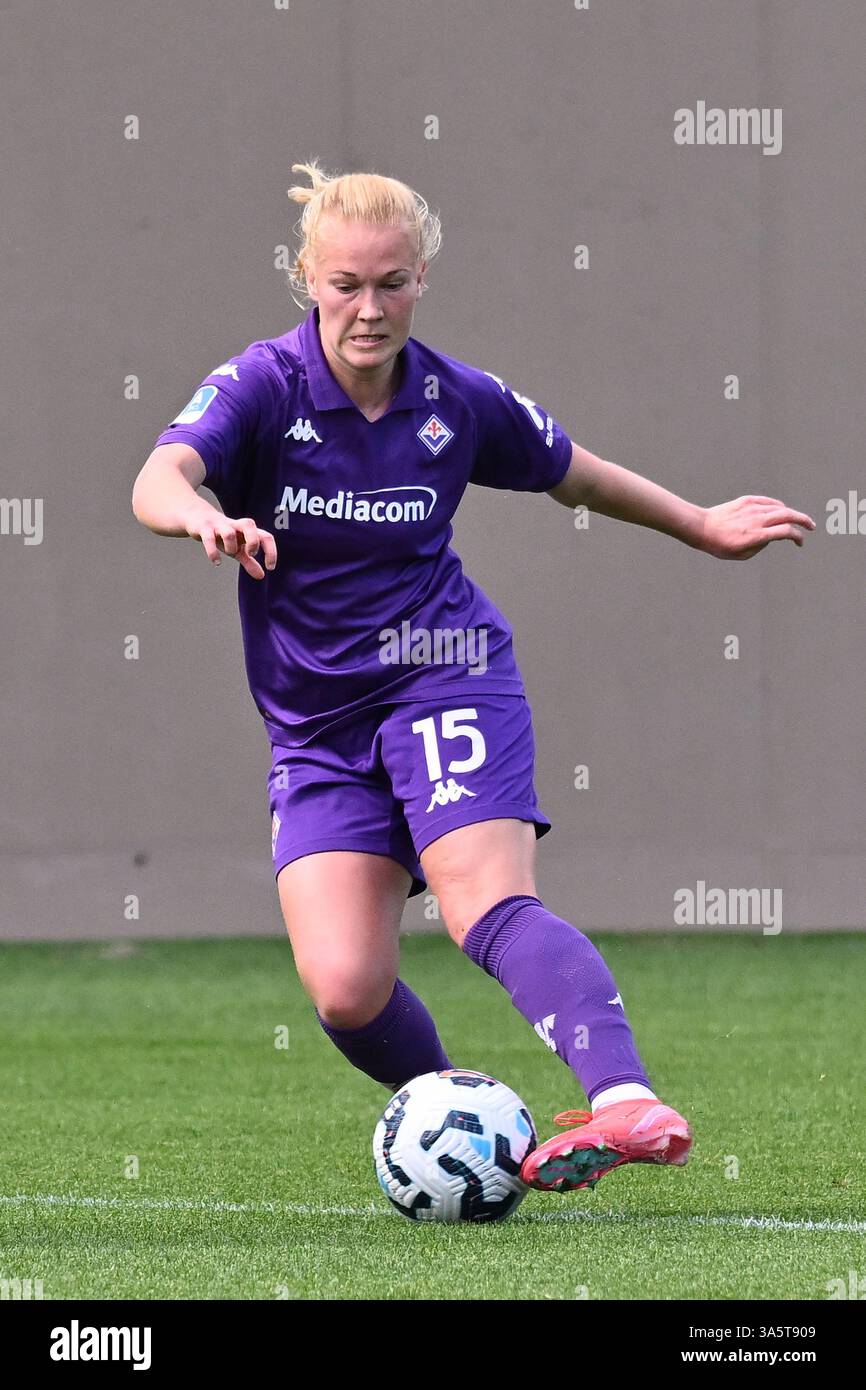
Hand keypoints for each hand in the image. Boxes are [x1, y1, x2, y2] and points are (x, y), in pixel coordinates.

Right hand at [184, 506, 276, 579]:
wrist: (198, 517)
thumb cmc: (222, 534)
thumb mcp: (237, 549)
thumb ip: (249, 561)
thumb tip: (261, 576)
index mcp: (246, 530)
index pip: (265, 536)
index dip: (271, 551)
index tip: (270, 567)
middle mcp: (235, 525)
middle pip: (249, 525)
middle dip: (253, 542)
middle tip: (250, 553)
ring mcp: (219, 526)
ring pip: (229, 533)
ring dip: (231, 547)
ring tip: (229, 553)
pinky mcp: (204, 528)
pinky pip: (209, 539)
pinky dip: (213, 552)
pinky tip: (216, 562)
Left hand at [698, 495, 815, 559]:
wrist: (702, 528)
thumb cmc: (720, 545)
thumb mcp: (742, 554)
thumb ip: (761, 546)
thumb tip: (773, 536)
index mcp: (757, 535)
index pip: (786, 532)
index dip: (797, 537)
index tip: (800, 542)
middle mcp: (757, 520)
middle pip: (788, 516)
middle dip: (803, 520)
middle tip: (811, 526)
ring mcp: (752, 508)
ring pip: (779, 507)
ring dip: (792, 513)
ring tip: (797, 519)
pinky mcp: (746, 501)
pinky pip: (768, 502)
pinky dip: (778, 506)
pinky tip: (781, 510)